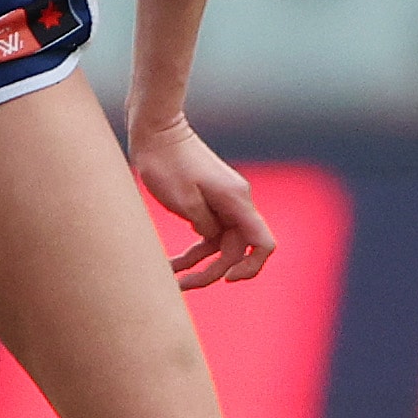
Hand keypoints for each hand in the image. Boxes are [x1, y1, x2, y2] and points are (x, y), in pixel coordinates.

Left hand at [131, 114, 276, 289]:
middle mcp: (236, 203)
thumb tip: (212, 237)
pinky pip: (207, 233)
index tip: (227, 279)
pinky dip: (192, 249)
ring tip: (170, 278)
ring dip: (198, 264)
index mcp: (237, 201)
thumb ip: (203, 223)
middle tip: (181, 287)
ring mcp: (223, 203)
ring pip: (219, 244)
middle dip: (212, 272)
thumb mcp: (181, 199)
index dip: (251, 266)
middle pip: (236, 249)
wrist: (155, 130)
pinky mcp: (207, 202)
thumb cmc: (165, 161)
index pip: (262, 243)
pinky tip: (171, 262)